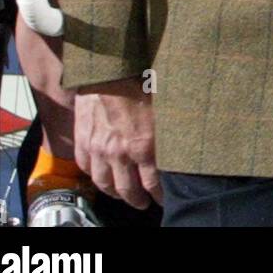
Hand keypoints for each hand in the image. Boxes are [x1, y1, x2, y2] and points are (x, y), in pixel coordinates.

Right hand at [74, 79, 160, 208]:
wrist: (109, 68)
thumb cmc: (142, 80)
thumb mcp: (166, 106)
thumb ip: (172, 128)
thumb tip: (189, 138)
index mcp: (144, 145)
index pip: (153, 183)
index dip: (160, 195)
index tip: (165, 199)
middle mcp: (120, 152)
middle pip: (128, 190)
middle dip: (138, 200)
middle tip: (144, 204)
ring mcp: (99, 148)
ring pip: (105, 183)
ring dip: (115, 193)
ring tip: (123, 196)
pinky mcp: (83, 140)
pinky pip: (86, 167)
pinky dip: (94, 176)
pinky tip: (101, 177)